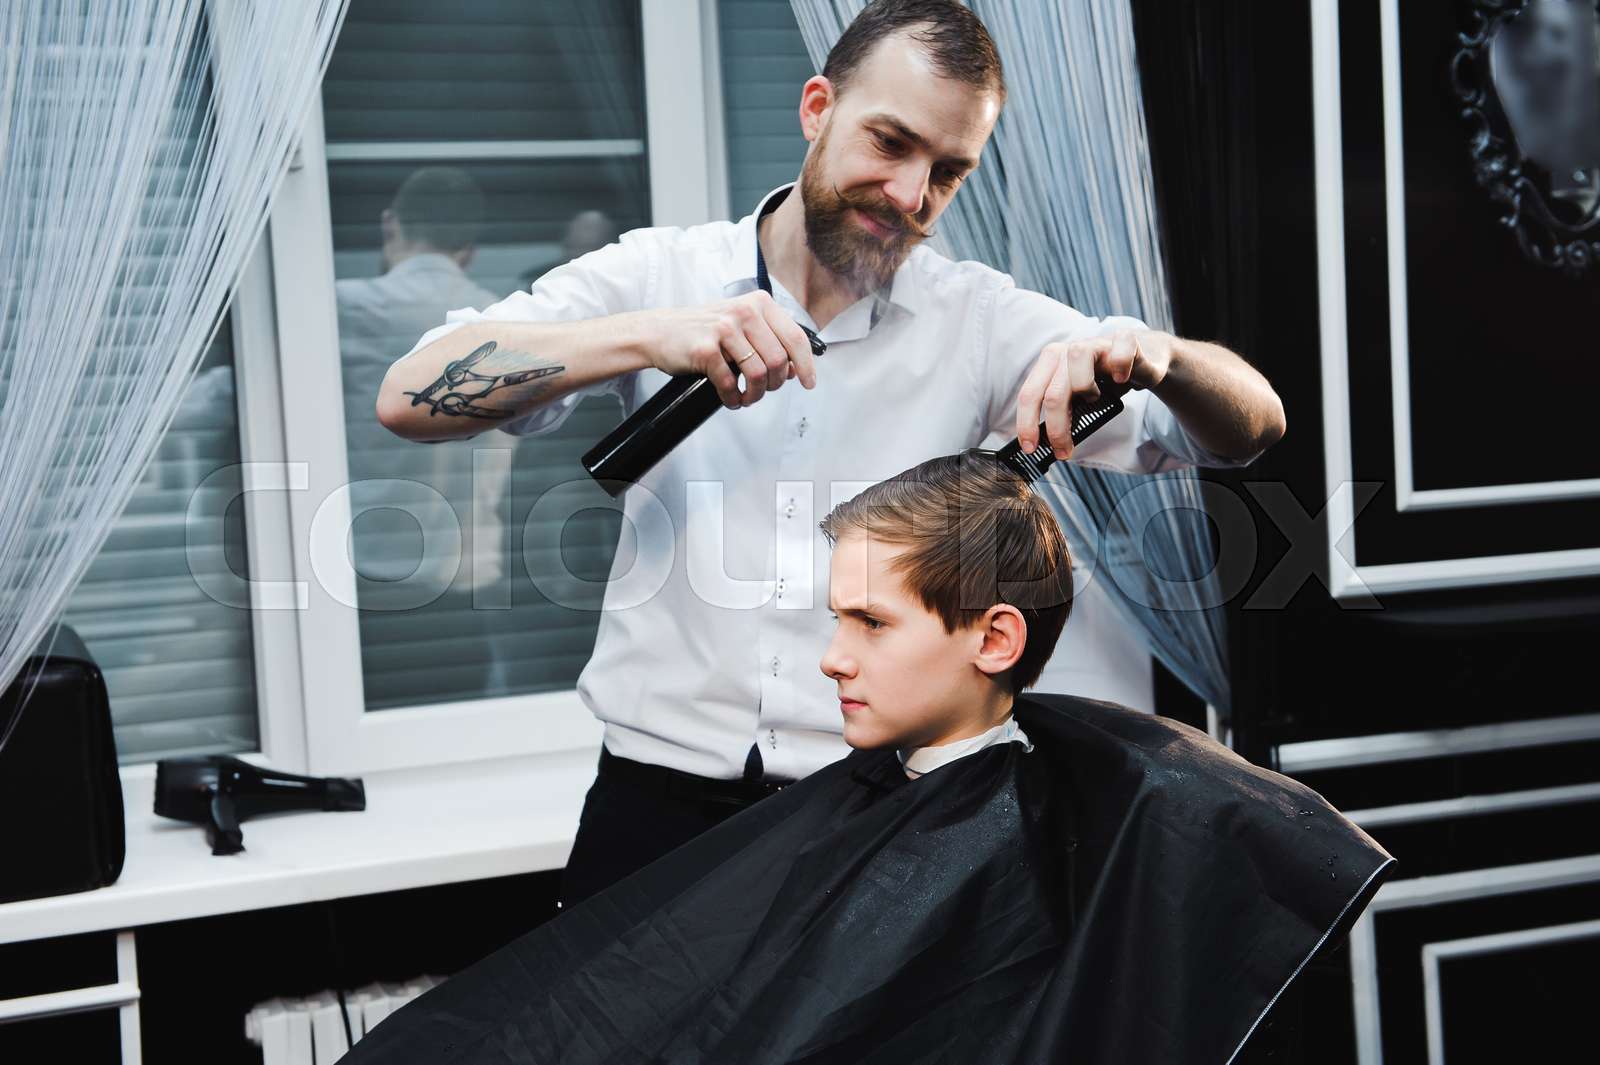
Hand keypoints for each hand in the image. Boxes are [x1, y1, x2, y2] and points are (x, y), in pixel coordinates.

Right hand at [646, 291, 817, 409]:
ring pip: (758, 374)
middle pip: (778, 360)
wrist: (659, 331)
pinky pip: (731, 384)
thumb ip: (769, 339)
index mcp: (758, 303)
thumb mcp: (740, 324)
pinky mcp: (706, 348)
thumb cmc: (702, 329)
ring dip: (755, 395)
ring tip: (746, 398)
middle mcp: (744, 312)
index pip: (795, 337)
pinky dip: (733, 398)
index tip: (808, 382)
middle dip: (774, 384)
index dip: (806, 364)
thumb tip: (796, 368)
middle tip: (763, 391)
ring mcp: (724, 329)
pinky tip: (730, 399)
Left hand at [1014, 329, 1173, 456]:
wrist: (1140, 361)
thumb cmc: (1104, 381)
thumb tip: (1047, 444)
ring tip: (1095, 399)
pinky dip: (1121, 366)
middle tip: (1064, 450)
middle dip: (1057, 428)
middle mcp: (1068, 351)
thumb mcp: (1077, 399)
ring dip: (1086, 388)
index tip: (1030, 448)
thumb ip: (1061, 414)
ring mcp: (1096, 344)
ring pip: (1078, 359)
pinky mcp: (1125, 341)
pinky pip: (1120, 351)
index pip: (1029, 394)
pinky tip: (1121, 380)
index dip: (1027, 423)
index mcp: (1050, 365)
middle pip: (1053, 390)